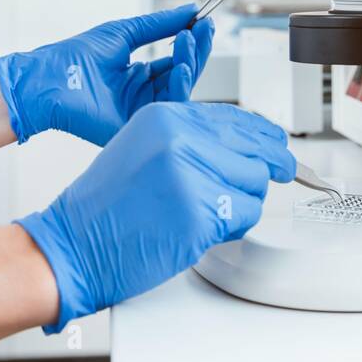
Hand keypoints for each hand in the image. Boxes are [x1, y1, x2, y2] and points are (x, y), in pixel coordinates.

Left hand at [0, 4, 213, 146]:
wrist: (48, 78)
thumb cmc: (76, 57)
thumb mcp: (124, 33)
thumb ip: (158, 25)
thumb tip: (190, 10)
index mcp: (138, 77)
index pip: (175, 61)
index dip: (191, 43)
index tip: (205, 22)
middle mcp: (143, 96)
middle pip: (182, 76)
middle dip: (196, 52)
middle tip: (205, 29)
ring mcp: (140, 112)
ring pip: (179, 92)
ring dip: (189, 66)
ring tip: (188, 42)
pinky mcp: (136, 127)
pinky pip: (167, 110)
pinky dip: (178, 88)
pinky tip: (179, 67)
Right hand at [15, 103, 294, 332]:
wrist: (73, 244)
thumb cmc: (104, 208)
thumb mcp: (143, 149)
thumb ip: (189, 141)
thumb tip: (242, 146)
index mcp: (165, 116)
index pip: (233, 118)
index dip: (262, 133)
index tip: (277, 143)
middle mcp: (179, 137)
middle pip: (252, 147)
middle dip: (270, 165)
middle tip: (287, 171)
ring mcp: (190, 172)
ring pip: (254, 182)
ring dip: (243, 201)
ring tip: (212, 213)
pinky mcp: (199, 210)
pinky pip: (244, 213)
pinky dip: (235, 225)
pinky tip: (209, 229)